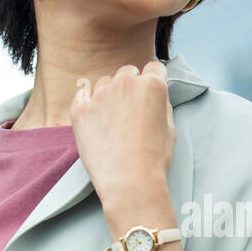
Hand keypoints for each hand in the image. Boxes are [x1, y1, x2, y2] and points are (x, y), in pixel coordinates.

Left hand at [70, 61, 175, 205]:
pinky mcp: (80, 109)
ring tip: (112, 120)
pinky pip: (82, 95)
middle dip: (130, 86)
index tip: (148, 92)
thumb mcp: (171, 128)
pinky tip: (94, 119)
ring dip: (109, 94)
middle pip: (128, 72)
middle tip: (130, 110)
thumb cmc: (154, 159)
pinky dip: (87, 103)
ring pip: (105, 82)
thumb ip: (162, 104)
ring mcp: (100, 94)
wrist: (129, 182)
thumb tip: (155, 96)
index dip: (153, 80)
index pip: (154, 68)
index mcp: (152, 85)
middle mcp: (126, 83)